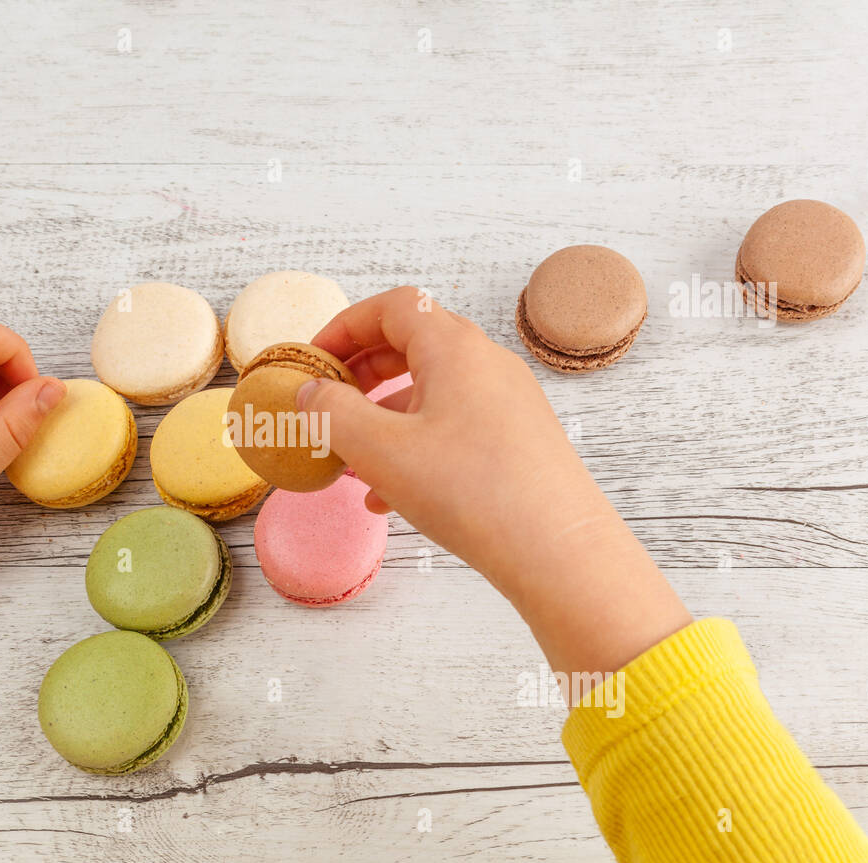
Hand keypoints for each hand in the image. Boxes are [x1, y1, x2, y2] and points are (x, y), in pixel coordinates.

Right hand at [303, 288, 689, 684]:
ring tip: (350, 461)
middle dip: (362, 373)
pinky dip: (416, 446)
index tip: (313, 361)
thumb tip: (310, 393)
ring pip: (432, 393)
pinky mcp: (519, 441)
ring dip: (385, 417)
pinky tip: (388, 497)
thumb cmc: (472, 491)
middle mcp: (487, 364)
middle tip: (328, 403)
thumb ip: (332, 412)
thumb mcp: (379, 450)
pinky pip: (455, 427)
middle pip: (413, 345)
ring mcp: (508, 402)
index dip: (344, 327)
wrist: (557, 550)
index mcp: (454, 347)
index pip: (392, 307)